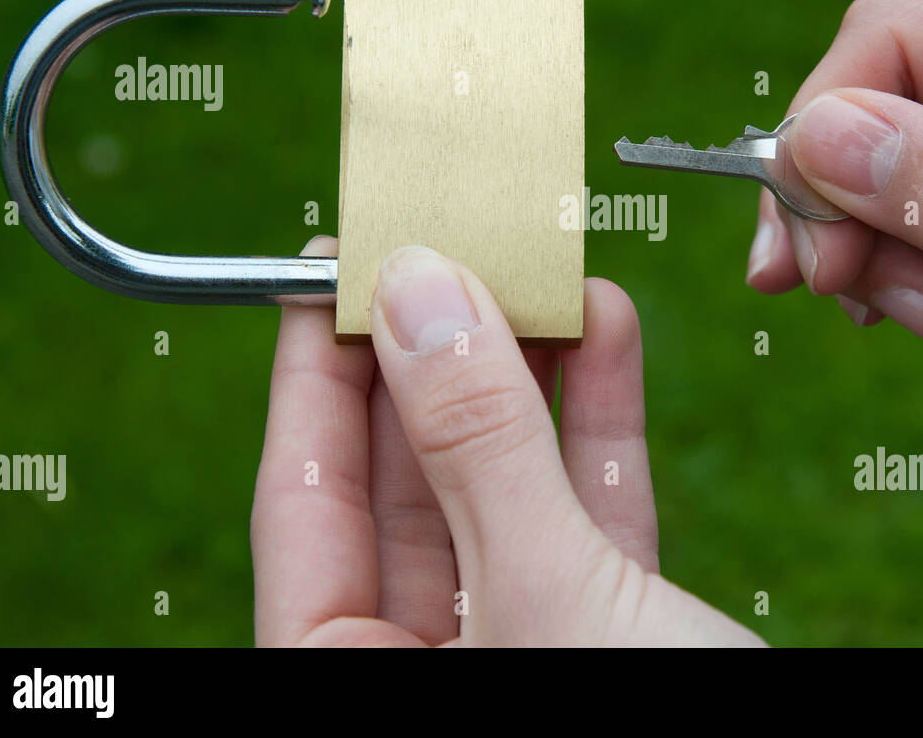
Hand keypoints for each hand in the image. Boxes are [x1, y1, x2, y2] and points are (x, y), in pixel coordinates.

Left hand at [252, 238, 762, 645]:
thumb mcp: (547, 598)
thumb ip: (477, 446)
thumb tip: (415, 294)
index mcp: (358, 683)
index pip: (304, 500)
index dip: (312, 373)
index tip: (327, 265)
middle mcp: (433, 663)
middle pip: (410, 476)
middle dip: (435, 350)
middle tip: (447, 239)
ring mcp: (528, 641)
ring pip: (509, 481)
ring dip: (530, 368)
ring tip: (536, 263)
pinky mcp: (618, 628)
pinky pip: (594, 507)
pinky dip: (603, 417)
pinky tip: (606, 328)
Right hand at [746, 0, 922, 517]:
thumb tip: (816, 134)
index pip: (901, 40)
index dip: (825, 131)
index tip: (810, 251)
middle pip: (886, 97)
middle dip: (846, 202)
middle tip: (851, 303)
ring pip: (894, 157)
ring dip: (872, 242)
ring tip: (922, 325)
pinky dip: (900, 258)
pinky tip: (918, 313)